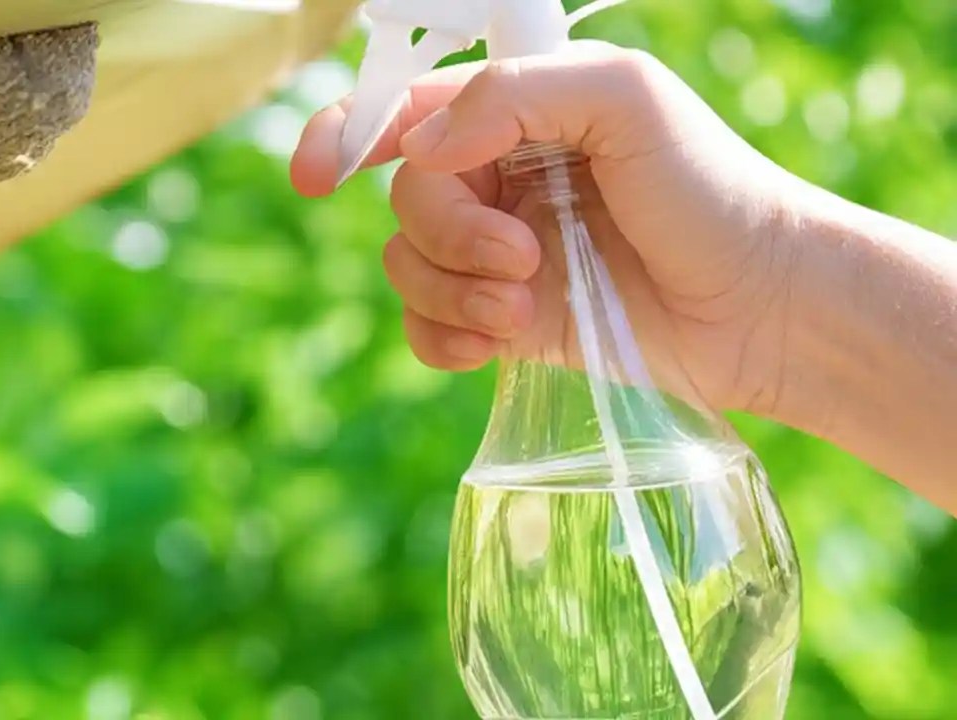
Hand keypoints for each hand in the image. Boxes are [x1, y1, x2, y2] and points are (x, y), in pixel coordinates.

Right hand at [291, 42, 806, 415]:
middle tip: (524, 257)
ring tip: (528, 307)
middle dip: (451, 233)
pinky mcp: (505, 321)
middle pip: (404, 197)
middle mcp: (498, 178)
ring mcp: (497, 254)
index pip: (407, 110)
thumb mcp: (626, 100)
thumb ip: (516, 93)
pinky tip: (494, 347)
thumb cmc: (709, 190)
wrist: (758, 308)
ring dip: (456, 291)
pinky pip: (427, 328)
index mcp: (518, 112)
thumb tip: (421, 149)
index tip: (316, 175)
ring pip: (407, 265)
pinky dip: (444, 339)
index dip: (347, 134)